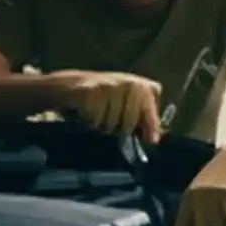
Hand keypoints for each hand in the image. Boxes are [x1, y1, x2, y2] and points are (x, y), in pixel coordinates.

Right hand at [48, 70, 162, 143]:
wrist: (71, 83)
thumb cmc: (107, 98)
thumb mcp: (130, 104)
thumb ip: (144, 119)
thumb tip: (154, 140)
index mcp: (143, 87)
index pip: (150, 111)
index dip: (151, 127)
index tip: (151, 141)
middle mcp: (130, 83)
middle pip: (129, 123)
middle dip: (120, 129)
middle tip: (111, 123)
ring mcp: (111, 86)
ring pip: (111, 123)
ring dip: (103, 126)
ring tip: (99, 116)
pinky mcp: (92, 90)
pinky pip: (95, 120)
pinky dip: (90, 122)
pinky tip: (87, 113)